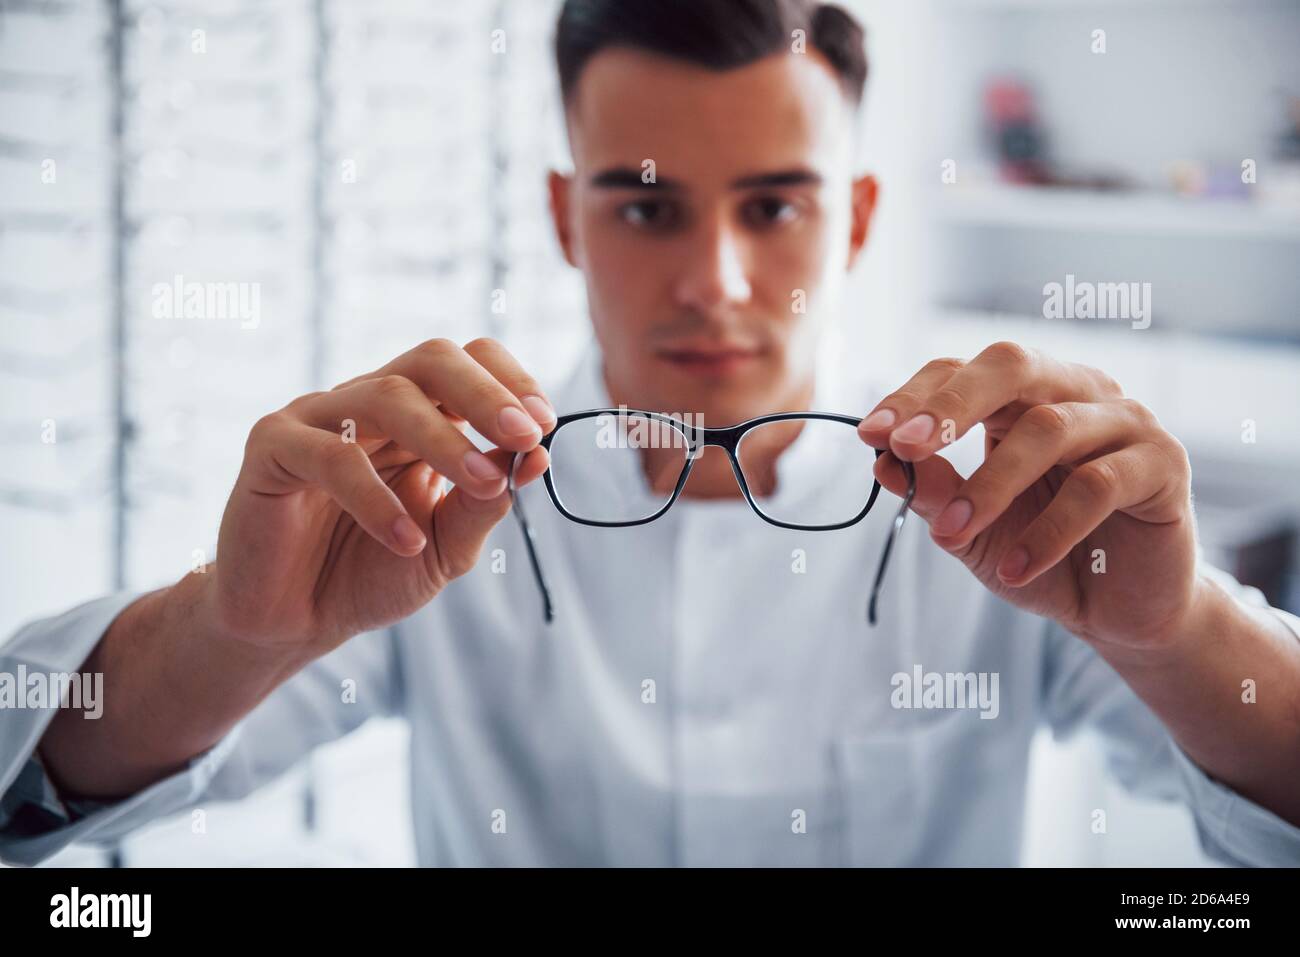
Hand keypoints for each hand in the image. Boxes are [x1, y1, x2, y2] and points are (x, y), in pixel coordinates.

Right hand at [207, 337, 553, 656]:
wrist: (294, 623)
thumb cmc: (372, 573)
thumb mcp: (447, 545)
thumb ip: (486, 503)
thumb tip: (537, 457)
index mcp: (416, 414)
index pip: (467, 361)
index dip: (509, 383)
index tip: (542, 427)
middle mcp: (368, 402)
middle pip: (431, 359)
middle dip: (487, 393)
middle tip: (525, 434)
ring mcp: (317, 417)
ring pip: (387, 396)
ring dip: (445, 440)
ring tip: (483, 483)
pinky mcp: (271, 447)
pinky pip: (330, 456)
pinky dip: (377, 500)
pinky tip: (407, 541)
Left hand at [859, 341, 1199, 648]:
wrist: (1119, 613)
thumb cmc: (1042, 557)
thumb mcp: (973, 531)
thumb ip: (934, 494)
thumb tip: (881, 462)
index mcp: (1024, 396)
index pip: (961, 372)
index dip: (913, 398)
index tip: (869, 435)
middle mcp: (1076, 392)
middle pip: (1011, 368)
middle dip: (949, 406)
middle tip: (903, 446)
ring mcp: (1125, 420)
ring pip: (1048, 429)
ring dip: (990, 485)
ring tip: (950, 534)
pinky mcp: (1164, 464)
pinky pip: (1097, 486)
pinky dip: (1047, 531)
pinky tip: (1013, 568)